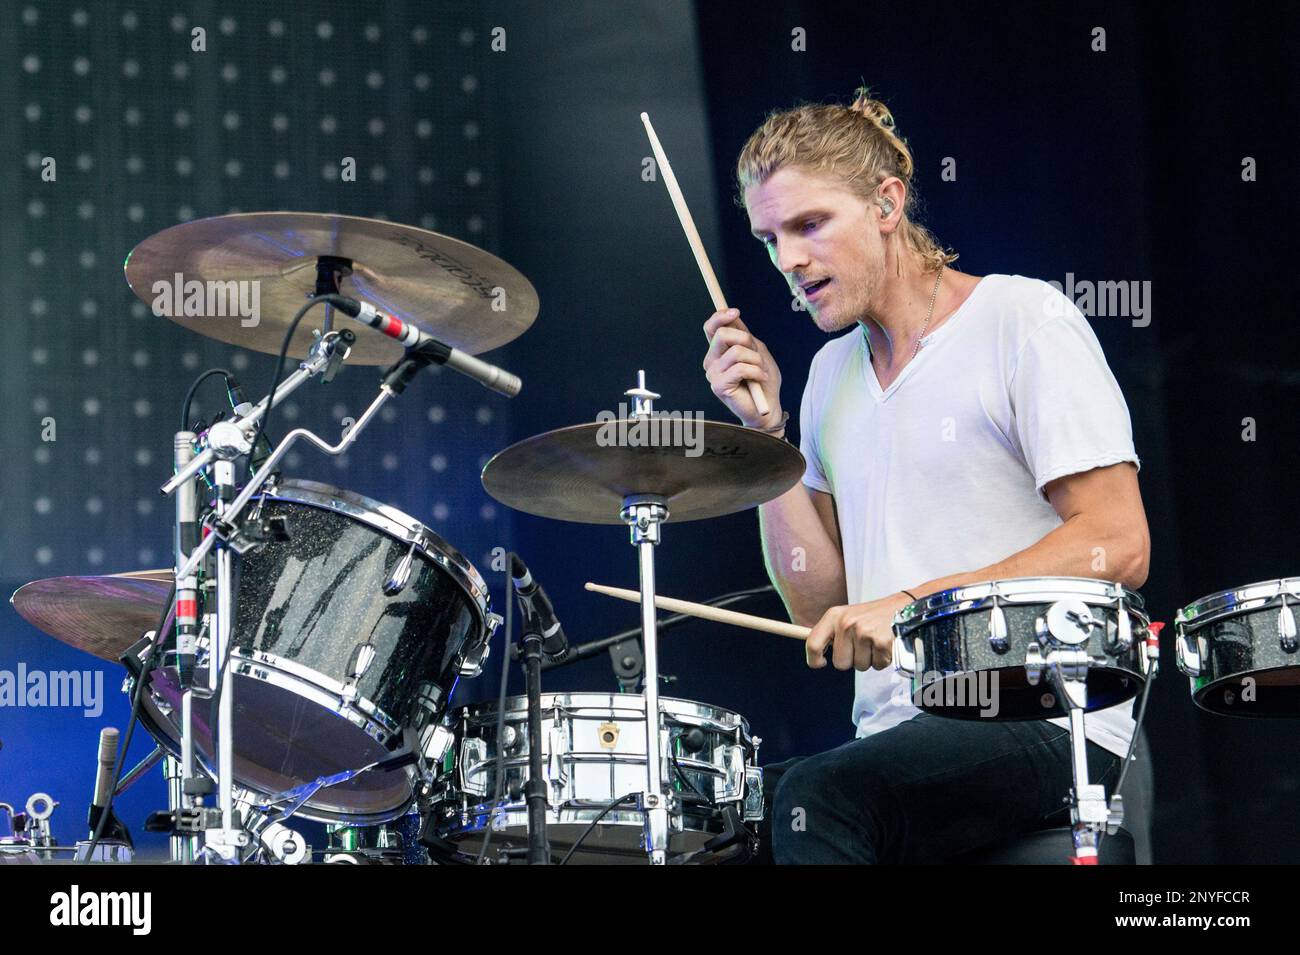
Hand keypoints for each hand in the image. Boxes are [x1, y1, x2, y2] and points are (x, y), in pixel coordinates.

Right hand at [702, 308, 782, 428]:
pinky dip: (756, 371)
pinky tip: (760, 379)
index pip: (711, 328)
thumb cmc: (762, 380)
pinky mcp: (719, 386)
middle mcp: (712, 361)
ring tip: (761, 371)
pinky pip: (740, 368)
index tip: (736, 311)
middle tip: (757, 355)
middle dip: (746, 340)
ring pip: (736, 351)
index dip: (720, 316)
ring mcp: (713, 374)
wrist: (767, 407)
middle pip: (722, 334)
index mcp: (718, 352)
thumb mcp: (757, 351)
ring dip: (756, 359)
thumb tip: (732, 316)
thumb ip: (744, 335)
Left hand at [805, 593, 913, 670]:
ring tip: (875, 642)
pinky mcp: (881, 642)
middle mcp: (846, 623)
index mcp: (834, 616)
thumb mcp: (846, 617)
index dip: (813, 659)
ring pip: (860, 667)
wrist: (903, 606)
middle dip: (852, 660)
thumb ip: (831, 634)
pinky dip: (883, 660)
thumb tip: (815, 656)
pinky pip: (877, 665)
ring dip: (869, 659)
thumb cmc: (872, 616)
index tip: (821, 663)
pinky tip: (885, 644)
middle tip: (862, 645)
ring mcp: (864, 633)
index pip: (813, 644)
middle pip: (840, 663)